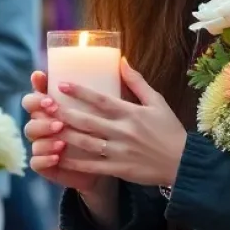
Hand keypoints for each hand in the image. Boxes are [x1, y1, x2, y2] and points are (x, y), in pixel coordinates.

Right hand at [22, 71, 109, 197]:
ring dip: (43, 131)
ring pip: (32, 134)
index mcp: (58, 107)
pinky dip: (45, 158)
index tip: (41, 76)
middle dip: (38, 106)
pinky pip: (37, 161)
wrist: (104, 171)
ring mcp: (45, 144)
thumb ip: (119, 89)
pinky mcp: (47, 165)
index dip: (38, 83)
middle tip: (52, 104)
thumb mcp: (116, 112)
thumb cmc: (111, 137)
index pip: (41, 90)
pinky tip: (56, 155)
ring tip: (59, 131)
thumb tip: (123, 61)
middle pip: (32, 110)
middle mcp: (47, 123)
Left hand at [45, 58, 187, 186]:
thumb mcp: (157, 102)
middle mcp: (123, 131)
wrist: (184, 163)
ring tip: (45, 129)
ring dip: (64, 136)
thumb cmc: (170, 130)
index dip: (79, 92)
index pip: (100, 100)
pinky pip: (92, 166)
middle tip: (44, 106)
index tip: (60, 85)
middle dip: (64, 113)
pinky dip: (74, 162)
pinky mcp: (119, 169)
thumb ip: (137, 82)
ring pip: (86, 143)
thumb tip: (121, 60)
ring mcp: (119, 151)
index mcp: (131, 113)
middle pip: (87, 121)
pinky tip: (58, 157)